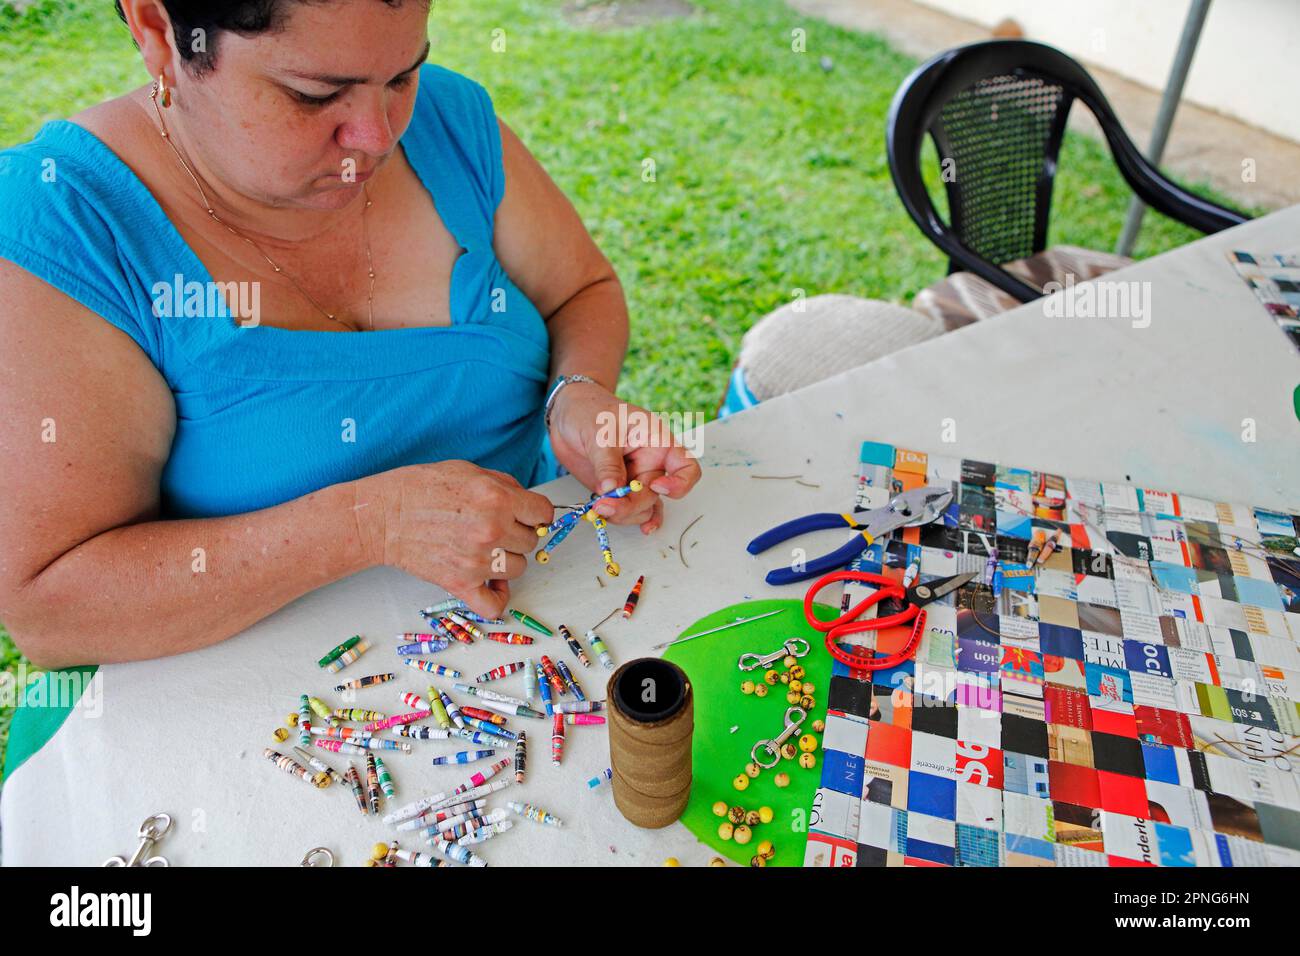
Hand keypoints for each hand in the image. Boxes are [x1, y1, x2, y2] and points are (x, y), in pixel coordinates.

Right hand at [353, 460, 554, 618]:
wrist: (384, 515)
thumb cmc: (421, 488)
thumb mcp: (470, 471)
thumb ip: (506, 486)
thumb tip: (530, 505)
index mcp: (498, 499)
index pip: (543, 513)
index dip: (535, 512)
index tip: (526, 514)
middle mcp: (492, 530)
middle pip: (532, 541)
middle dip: (518, 533)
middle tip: (495, 527)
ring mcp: (477, 560)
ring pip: (518, 568)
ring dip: (507, 559)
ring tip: (486, 549)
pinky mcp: (460, 583)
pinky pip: (495, 604)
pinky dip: (498, 596)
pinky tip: (491, 582)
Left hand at [546, 380, 700, 532]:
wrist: (567, 413)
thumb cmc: (589, 410)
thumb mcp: (599, 432)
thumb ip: (607, 463)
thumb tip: (611, 491)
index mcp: (657, 441)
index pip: (686, 466)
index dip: (680, 483)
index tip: (656, 486)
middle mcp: (651, 462)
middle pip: (655, 494)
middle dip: (632, 504)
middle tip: (603, 505)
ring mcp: (635, 477)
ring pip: (642, 507)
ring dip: (624, 514)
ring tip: (599, 509)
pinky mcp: (618, 489)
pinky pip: (629, 509)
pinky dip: (624, 518)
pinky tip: (618, 522)